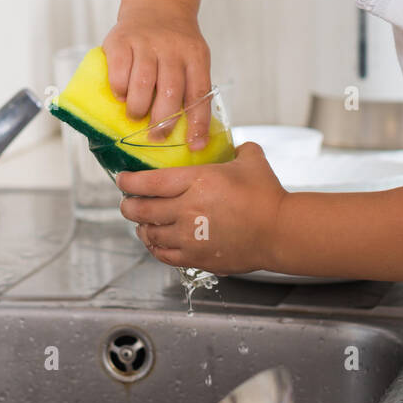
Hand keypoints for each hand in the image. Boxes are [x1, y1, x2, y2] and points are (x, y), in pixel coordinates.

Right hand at [102, 7, 213, 145]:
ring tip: (136, 115)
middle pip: (170, 93)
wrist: (156, 3)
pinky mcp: (121, 40)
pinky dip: (119, 91)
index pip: (200, 93)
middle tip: (156, 135)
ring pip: (142, 85)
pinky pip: (118, 73)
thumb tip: (190, 134)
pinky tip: (122, 95)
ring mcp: (145, 42)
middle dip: (162, 122)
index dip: (198, 123)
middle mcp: (172, 48)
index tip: (195, 145)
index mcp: (195, 55)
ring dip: (138, 109)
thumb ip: (191, 86)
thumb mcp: (193, 57)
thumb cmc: (175, 42)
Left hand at [116, 142, 286, 275]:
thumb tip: (235, 145)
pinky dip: (155, 248)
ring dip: (141, 227)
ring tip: (141, 223)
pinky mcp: (197, 257)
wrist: (280, 231)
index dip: (130, 181)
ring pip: (150, 234)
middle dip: (128, 205)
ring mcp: (190, 236)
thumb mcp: (251, 161)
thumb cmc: (267, 196)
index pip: (150, 182)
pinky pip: (164, 255)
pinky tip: (155, 242)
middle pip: (142, 209)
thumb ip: (238, 149)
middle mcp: (188, 209)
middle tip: (126, 202)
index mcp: (198, 181)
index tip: (122, 179)